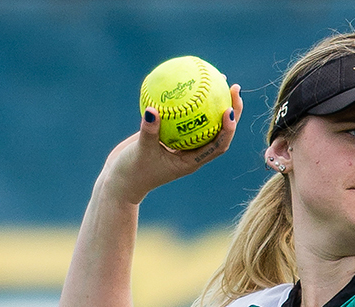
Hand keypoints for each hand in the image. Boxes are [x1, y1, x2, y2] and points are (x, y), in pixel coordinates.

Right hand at [100, 83, 244, 204]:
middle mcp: (192, 152)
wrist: (121, 180)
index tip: (230, 111)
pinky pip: (183, 115)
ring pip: (204, 121)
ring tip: (219, 78)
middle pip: (219, 130)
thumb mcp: (140, 151)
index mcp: (192, 161)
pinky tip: (186, 79)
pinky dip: (187, 100)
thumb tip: (152, 110)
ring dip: (214, 101)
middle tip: (234, 87)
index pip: (218, 146)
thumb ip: (148, 132)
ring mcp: (183, 143)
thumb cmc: (132, 171)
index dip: (228, 129)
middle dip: (231, 109)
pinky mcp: (172, 135)